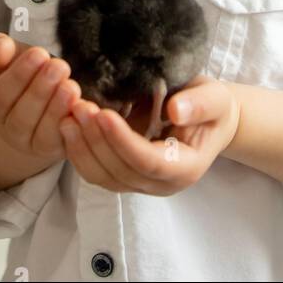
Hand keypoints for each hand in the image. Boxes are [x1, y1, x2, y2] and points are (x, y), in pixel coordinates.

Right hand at [0, 33, 81, 165]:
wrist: (47, 100)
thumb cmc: (27, 75)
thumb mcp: (10, 60)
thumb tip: (0, 47)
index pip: (1, 96)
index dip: (19, 75)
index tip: (39, 53)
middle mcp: (12, 132)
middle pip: (22, 117)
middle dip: (41, 90)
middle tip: (59, 65)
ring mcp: (36, 145)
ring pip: (44, 133)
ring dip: (58, 109)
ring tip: (71, 86)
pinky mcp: (60, 150)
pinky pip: (66, 143)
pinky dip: (75, 125)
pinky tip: (83, 106)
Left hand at [58, 74, 240, 194]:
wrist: (207, 118)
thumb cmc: (212, 107)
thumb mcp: (215, 99)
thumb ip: (199, 105)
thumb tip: (176, 111)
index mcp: (185, 168)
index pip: (148, 161)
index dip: (123, 141)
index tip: (103, 114)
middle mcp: (160, 184)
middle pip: (120, 171)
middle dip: (96, 140)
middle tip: (78, 106)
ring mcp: (139, 183)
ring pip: (102, 176)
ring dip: (82, 146)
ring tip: (68, 113)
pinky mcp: (123, 174)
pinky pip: (95, 170)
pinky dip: (78, 150)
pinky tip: (66, 124)